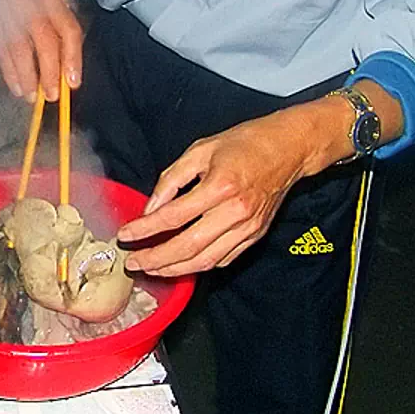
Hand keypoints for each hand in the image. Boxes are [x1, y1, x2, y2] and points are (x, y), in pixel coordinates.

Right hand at [0, 0, 82, 101]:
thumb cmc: (26, 7)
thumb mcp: (47, 13)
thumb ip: (59, 39)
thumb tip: (67, 77)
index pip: (68, 29)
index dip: (73, 58)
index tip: (72, 83)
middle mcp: (30, 1)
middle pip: (45, 40)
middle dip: (50, 72)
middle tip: (52, 96)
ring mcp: (7, 11)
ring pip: (21, 49)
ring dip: (28, 77)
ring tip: (32, 97)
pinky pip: (2, 53)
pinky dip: (10, 74)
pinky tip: (16, 88)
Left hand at [116, 103, 338, 276]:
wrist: (288, 148)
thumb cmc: (245, 143)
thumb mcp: (200, 150)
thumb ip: (172, 179)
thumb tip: (151, 207)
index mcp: (220, 187)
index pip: (173, 217)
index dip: (145, 229)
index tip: (126, 235)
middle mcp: (235, 212)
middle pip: (188, 247)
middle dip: (156, 259)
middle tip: (133, 262)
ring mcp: (248, 228)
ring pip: (206, 260)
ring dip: (175, 270)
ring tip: (152, 269)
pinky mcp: (255, 235)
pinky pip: (224, 259)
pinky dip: (200, 265)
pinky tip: (182, 264)